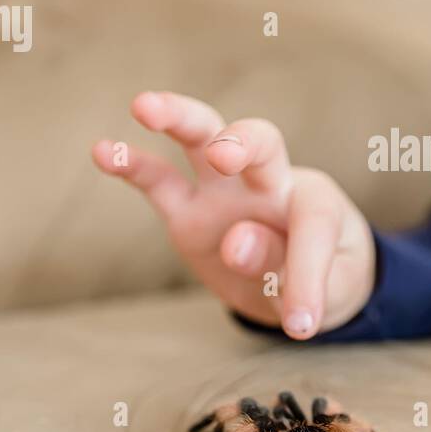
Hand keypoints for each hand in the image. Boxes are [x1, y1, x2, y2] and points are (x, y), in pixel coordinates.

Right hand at [92, 91, 375, 339]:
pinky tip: (102, 150)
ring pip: (204, 139)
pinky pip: (159, 181)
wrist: (305, 282)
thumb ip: (288, 268)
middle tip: (226, 157)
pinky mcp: (188, 210)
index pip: (310, 226)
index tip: (302, 325)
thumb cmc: (329, 277)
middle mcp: (271, 183)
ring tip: (145, 106)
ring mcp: (225, 191)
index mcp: (316, 203)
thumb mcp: (328, 288)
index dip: (307, 275)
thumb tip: (235, 244)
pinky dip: (132, 165)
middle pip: (262, 143)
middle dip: (243, 143)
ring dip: (178, 118)